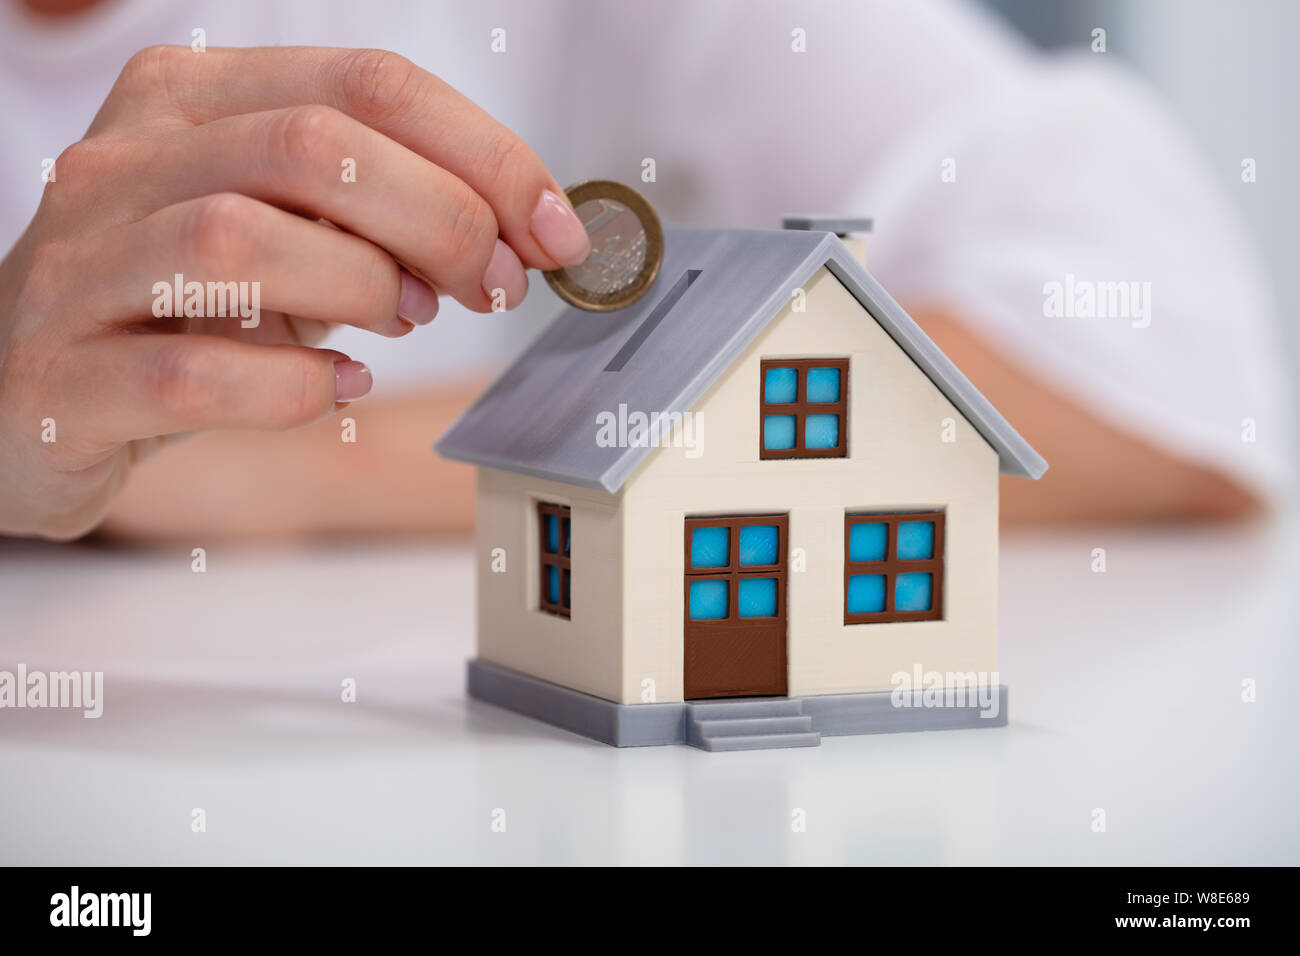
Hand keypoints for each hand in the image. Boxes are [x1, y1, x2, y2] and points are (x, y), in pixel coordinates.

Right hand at [0, 46, 589, 539]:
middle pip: (314, 148)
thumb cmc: (171, 312)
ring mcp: (82, 267)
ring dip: (361, 286)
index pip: (366, 84)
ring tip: (402, 321)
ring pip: (240, 240)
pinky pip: (191, 371)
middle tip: (493, 287)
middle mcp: (125, 163)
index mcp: (189, 102)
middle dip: (443, 220)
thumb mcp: (279, 234)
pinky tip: (335, 384)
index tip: (555, 232)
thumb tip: (509, 237)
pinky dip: (290, 385)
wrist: (17, 396)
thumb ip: (372, 218)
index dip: (486, 157)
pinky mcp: (64, 374)